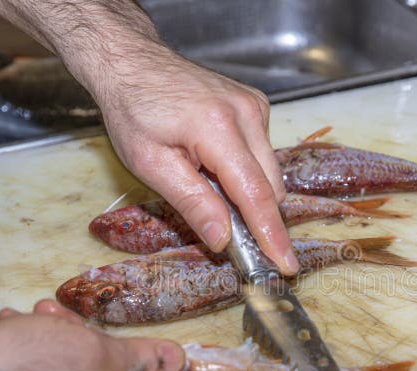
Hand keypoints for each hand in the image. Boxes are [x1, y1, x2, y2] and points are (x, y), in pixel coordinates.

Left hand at [95, 48, 299, 274]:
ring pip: (269, 171)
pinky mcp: (255, 104)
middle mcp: (246, 113)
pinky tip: (214, 163)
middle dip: (257, 217)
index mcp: (218, 127)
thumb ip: (192, 203)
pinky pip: (262, 153)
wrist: (131, 60)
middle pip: (271, 186)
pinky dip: (245, 170)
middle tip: (232, 239)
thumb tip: (223, 240)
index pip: (255, 194)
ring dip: (248, 191)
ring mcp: (255, 105)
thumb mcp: (151, 164)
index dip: (270, 234)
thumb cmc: (133, 109)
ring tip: (207, 184)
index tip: (285, 265)